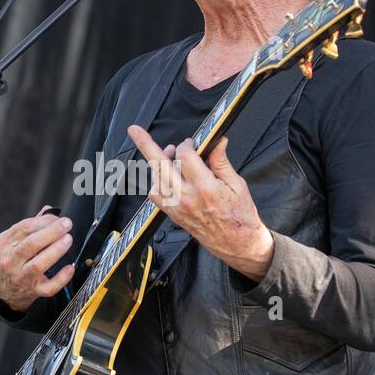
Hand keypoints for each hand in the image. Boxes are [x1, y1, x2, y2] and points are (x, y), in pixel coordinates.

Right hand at [0, 206, 75, 312]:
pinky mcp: (33, 290)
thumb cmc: (11, 260)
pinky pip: (48, 287)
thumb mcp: (12, 241)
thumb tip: (49, 211)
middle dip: (51, 232)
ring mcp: (21, 276)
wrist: (3, 289)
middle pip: (31, 244)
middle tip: (66, 224)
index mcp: (4, 244)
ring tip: (68, 239)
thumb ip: (30, 226)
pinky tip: (70, 268)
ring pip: (38, 264)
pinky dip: (61, 278)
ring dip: (56, 250)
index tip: (57, 218)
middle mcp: (10, 260)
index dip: (44, 221)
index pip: (24, 228)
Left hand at [126, 125, 274, 282]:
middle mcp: (187, 197)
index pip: (184, 156)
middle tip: (135, 130)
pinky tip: (168, 176)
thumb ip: (221, 162)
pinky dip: (157, 182)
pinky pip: (156, 195)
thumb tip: (217, 141)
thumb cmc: (240, 216)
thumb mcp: (237, 184)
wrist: (237, 244)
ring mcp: (177, 208)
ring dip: (157, 164)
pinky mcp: (173, 215)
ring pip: (155, 180)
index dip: (187, 145)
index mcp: (205, 188)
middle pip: (159, 165)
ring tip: (169, 156)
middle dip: (145, 144)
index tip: (193, 143)